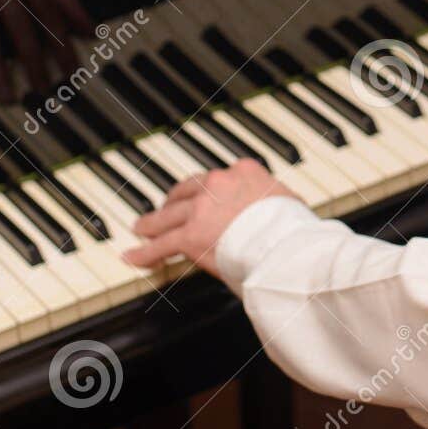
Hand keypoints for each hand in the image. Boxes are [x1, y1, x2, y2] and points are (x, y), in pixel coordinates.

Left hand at [124, 160, 297, 278]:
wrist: (285, 243)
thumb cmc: (294, 227)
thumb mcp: (289, 201)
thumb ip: (274, 199)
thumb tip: (281, 207)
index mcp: (244, 171)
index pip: (217, 177)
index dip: (205, 189)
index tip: (202, 195)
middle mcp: (218, 183)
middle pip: (185, 190)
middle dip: (172, 201)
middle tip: (165, 209)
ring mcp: (200, 208)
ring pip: (167, 215)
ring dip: (151, 223)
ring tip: (141, 228)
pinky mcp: (190, 235)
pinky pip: (160, 245)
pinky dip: (144, 252)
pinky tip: (133, 256)